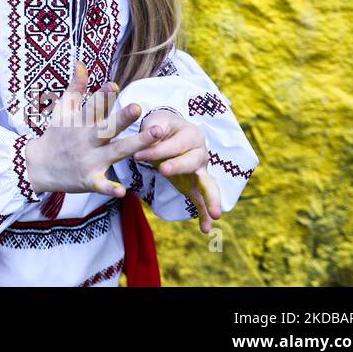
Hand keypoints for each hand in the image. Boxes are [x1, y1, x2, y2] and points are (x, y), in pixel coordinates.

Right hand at [23, 62, 166, 198]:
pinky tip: (123, 190)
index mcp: (80, 123)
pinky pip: (101, 184)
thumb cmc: (55, 136)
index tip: (113, 85)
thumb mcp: (62, 110)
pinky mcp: (88, 180)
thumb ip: (75, 88)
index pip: (92, 106)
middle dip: (122, 118)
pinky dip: (110, 188)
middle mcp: (86, 140)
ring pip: (115, 151)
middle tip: (138, 107)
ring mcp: (88, 160)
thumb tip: (82, 64)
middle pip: (106, 127)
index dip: (102, 96)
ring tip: (155, 135)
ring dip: (134, 144)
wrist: (37, 166)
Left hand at [134, 109, 222, 233]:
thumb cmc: (161, 126)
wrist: (170, 133)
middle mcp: (201, 153)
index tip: (137, 155)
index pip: (175, 144)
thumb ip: (153, 128)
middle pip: (193, 162)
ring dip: (211, 199)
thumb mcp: (155, 122)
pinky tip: (205, 229)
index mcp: (192, 135)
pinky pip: (203, 200)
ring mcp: (201, 171)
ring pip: (208, 185)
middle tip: (163, 170)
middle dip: (178, 166)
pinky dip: (205, 214)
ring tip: (215, 214)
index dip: (156, 150)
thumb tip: (155, 133)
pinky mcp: (196, 185)